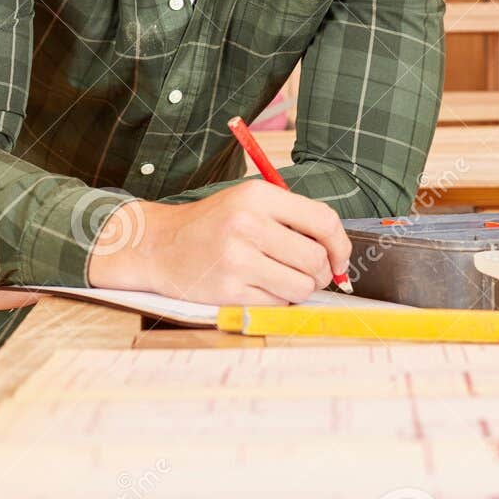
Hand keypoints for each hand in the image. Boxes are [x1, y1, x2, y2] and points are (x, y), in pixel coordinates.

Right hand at [87, 180, 351, 303]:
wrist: (158, 244)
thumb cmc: (212, 224)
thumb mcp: (248, 202)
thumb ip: (292, 218)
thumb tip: (337, 253)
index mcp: (258, 196)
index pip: (323, 220)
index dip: (340, 245)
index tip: (340, 259)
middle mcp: (247, 224)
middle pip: (315, 259)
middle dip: (321, 273)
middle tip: (310, 274)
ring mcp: (236, 259)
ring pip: (301, 286)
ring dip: (301, 289)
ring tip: (283, 280)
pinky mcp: (228, 290)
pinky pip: (277, 303)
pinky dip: (277, 300)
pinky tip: (260, 287)